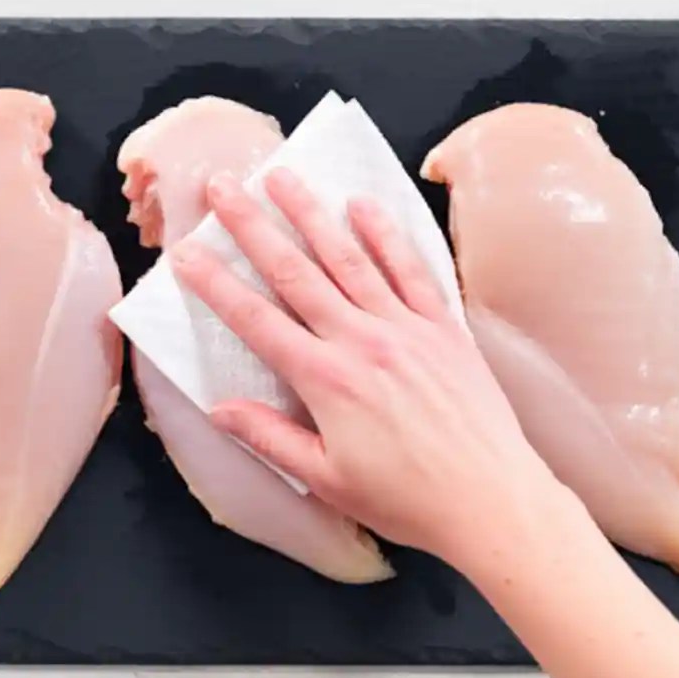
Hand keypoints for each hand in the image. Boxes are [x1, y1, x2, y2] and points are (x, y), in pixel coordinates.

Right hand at [170, 168, 556, 566]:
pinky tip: (363, 206)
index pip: (256, 321)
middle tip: (223, 186)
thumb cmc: (407, 500)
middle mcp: (362, 342)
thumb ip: (270, 438)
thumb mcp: (326, 479)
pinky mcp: (444, 328)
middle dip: (252, 226)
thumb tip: (220, 409)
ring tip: (283, 176)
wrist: (492, 501)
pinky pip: (411, 270)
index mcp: (325, 381)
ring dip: (312, 213)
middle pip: (295, 272)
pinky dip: (386, 235)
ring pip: (349, 257)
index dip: (215, 285)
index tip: (186, 253)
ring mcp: (406, 328)